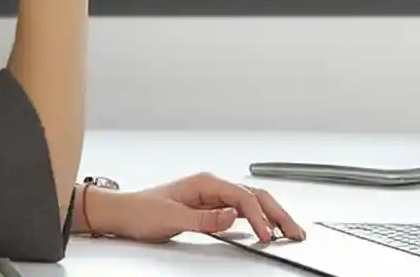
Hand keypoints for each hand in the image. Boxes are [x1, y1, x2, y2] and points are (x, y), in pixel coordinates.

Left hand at [86, 172, 305, 243]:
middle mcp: (212, 186)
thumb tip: (234, 216)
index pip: (243, 198)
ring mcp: (212, 196)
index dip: (259, 217)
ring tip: (290, 231)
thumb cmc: (142, 211)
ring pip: (251, 202)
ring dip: (272, 215)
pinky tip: (267, 228)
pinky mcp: (210, 207)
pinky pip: (241, 211)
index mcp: (206, 183)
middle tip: (295, 232)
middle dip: (277, 213)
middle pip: (254, 196)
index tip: (268, 236)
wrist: (124, 213)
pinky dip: (258, 219)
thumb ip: (204, 218)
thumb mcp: (172, 218)